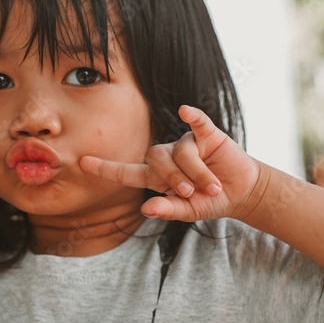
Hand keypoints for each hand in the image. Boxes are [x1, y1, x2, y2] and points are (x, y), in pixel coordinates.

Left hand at [80, 106, 259, 221]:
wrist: (241, 192)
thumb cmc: (210, 201)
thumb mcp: (189, 211)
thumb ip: (168, 210)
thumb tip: (145, 209)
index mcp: (157, 177)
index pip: (128, 172)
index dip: (106, 169)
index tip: (82, 163)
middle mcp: (167, 156)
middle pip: (156, 160)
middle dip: (173, 178)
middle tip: (191, 193)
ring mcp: (186, 143)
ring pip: (181, 152)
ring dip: (196, 173)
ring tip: (213, 187)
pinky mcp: (207, 134)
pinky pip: (197, 122)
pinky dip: (193, 117)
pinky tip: (186, 111)